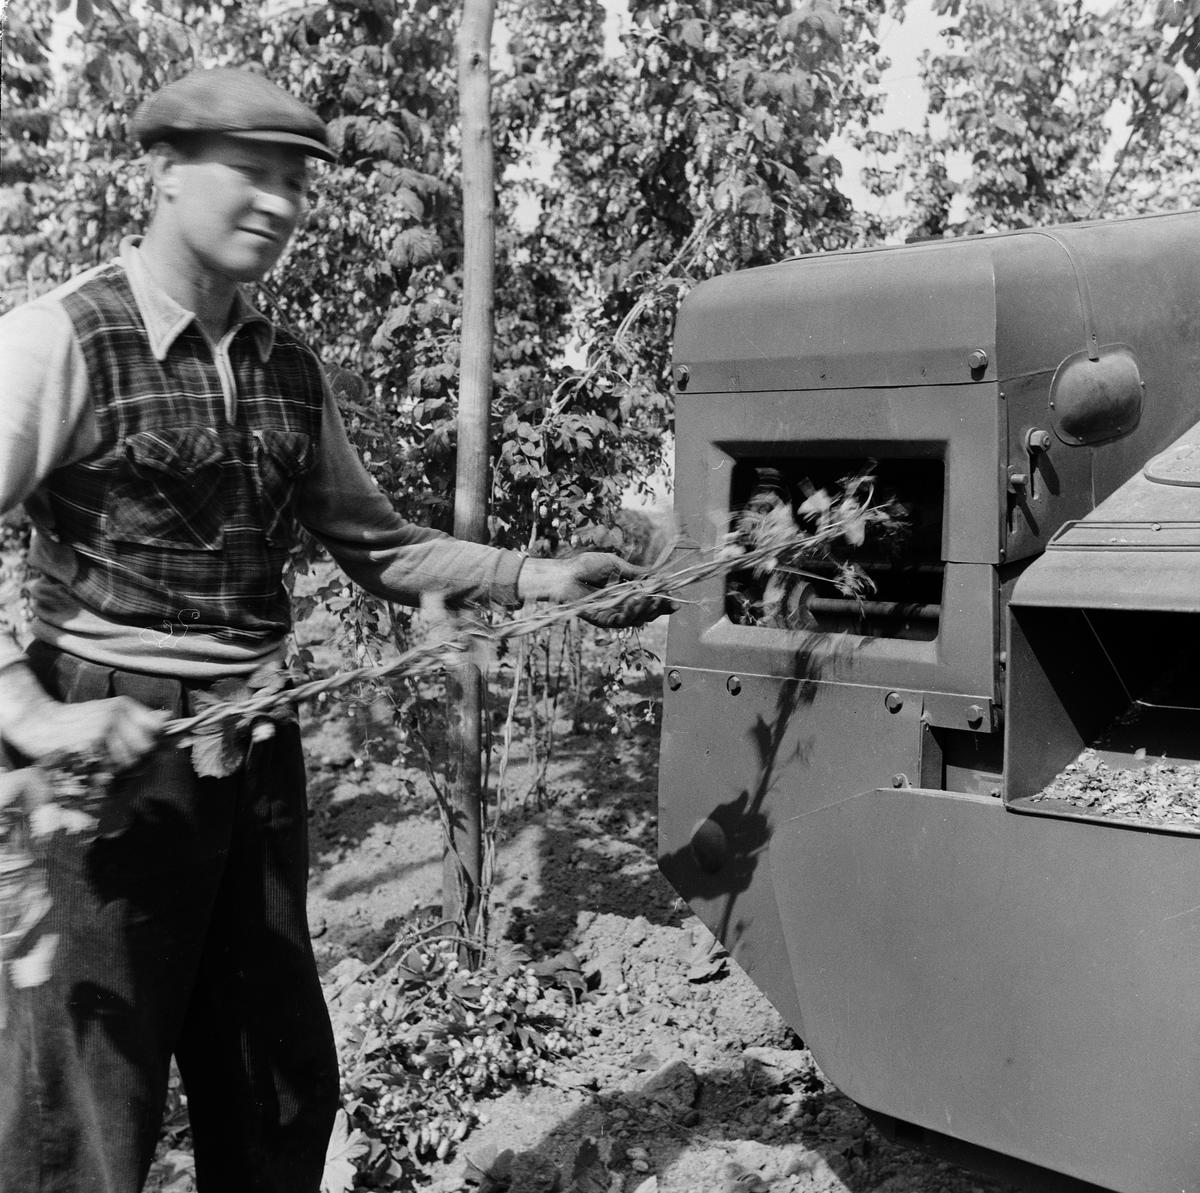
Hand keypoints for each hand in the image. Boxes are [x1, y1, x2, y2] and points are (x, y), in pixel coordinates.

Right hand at [4, 694, 166, 772]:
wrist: (37, 723)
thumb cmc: (76, 722)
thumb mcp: (108, 712)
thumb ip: (138, 719)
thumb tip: (170, 720)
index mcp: (123, 705)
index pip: (157, 728)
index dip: (156, 742)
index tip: (147, 750)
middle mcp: (116, 715)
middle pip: (147, 747)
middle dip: (139, 759)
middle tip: (120, 760)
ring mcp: (102, 731)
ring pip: (130, 761)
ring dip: (120, 769)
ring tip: (104, 763)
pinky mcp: (89, 747)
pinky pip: (110, 769)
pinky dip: (105, 774)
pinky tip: (94, 767)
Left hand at [518, 552, 675, 627]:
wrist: (563, 575)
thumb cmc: (585, 566)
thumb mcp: (616, 565)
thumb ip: (636, 573)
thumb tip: (657, 577)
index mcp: (627, 592)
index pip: (650, 599)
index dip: (664, 600)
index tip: (676, 596)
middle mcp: (622, 606)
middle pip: (648, 612)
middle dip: (659, 607)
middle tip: (667, 600)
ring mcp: (614, 615)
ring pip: (638, 619)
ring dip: (647, 609)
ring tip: (652, 598)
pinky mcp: (604, 621)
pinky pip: (622, 621)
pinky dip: (631, 612)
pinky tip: (636, 601)